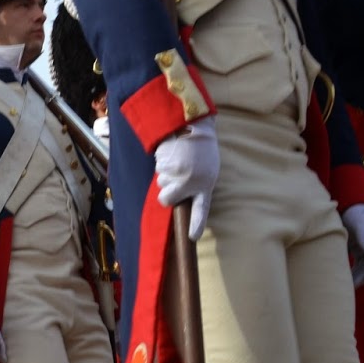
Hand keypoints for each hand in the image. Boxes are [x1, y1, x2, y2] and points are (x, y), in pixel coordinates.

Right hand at [154, 117, 218, 240]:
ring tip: (176, 161)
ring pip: (160, 183)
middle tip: (173, 179)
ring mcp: (176, 174)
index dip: (196, 224)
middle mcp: (191, 181)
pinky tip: (171, 154)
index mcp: (205, 184)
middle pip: (166, 199)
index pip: (201, 209)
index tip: (192, 237)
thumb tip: (176, 200)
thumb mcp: (206, 169)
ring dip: (165, 174)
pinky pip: (158, 171)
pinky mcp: (165, 164)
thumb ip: (195, 185)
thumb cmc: (200, 150)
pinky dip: (162, 164)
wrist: (192, 125)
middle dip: (165, 192)